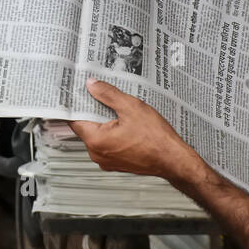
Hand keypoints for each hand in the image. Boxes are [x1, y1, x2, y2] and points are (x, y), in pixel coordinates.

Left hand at [68, 79, 204, 182]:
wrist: (173, 160)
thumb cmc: (156, 139)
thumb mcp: (131, 107)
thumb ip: (108, 94)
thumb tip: (92, 85)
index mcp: (96, 140)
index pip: (74, 119)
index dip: (76, 104)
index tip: (77, 93)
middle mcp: (97, 154)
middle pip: (86, 127)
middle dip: (93, 111)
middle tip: (101, 95)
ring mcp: (107, 161)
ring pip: (98, 135)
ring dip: (104, 122)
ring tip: (118, 109)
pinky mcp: (117, 163)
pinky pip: (108, 144)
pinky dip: (112, 133)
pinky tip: (125, 123)